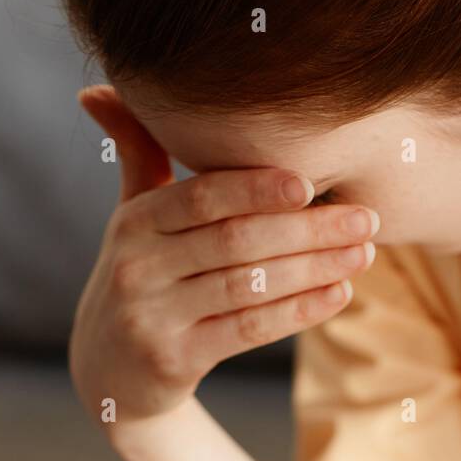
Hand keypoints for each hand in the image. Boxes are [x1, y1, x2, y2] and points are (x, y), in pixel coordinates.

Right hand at [68, 86, 378, 439]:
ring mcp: (153, 318)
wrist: (110, 371)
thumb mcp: (133, 219)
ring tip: (365, 253)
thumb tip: (95, 90)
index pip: (203, 196)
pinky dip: (299, 310)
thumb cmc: (141, 279)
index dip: (258, 188)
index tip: (313, 181)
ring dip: (315, 268)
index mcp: (133, 222)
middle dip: (308, 229)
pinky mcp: (175, 360)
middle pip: (236, 240)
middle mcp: (137, 268)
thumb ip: (138, 154)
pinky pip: (249, 329)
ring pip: (249, 286)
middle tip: (365, 219)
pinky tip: (339, 292)